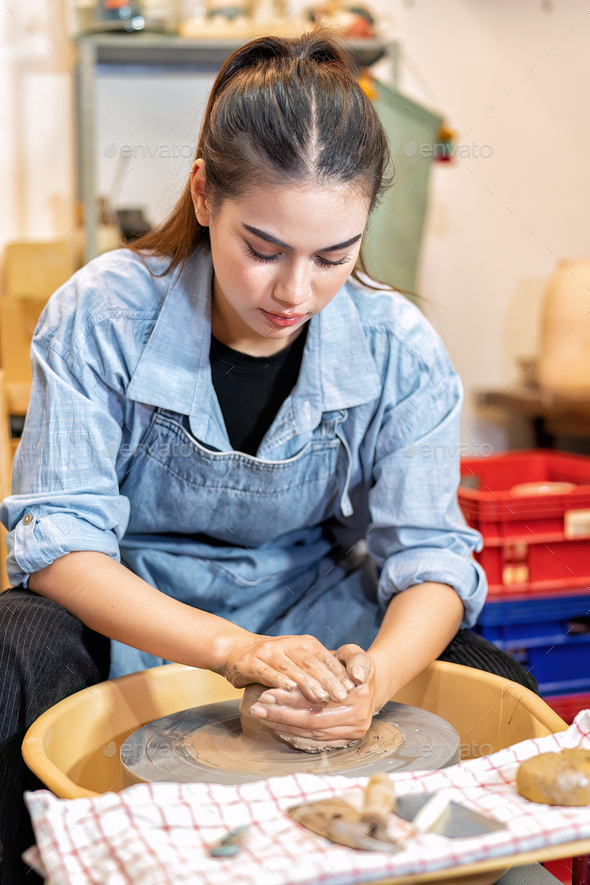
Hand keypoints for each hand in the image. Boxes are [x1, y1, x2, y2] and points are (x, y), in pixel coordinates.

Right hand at [222, 633, 354, 702]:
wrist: (236, 649)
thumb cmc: (274, 659)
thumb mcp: (298, 658)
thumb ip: (317, 670)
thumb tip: (346, 688)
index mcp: (304, 643)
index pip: (325, 658)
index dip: (339, 673)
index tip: (353, 688)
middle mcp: (288, 644)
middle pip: (311, 663)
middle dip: (328, 680)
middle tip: (342, 696)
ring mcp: (269, 652)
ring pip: (291, 668)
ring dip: (307, 683)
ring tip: (321, 697)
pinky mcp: (252, 662)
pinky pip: (267, 671)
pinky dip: (279, 680)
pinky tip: (289, 690)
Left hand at [248, 644, 377, 747]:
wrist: (370, 686)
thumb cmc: (354, 666)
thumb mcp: (357, 655)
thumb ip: (357, 660)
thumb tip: (356, 677)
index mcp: (359, 697)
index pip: (318, 701)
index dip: (290, 698)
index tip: (267, 693)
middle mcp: (357, 720)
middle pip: (312, 721)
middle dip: (281, 715)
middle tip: (257, 708)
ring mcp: (351, 734)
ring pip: (310, 735)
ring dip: (283, 727)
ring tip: (261, 716)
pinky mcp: (344, 743)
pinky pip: (314, 744)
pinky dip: (294, 737)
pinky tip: (276, 728)